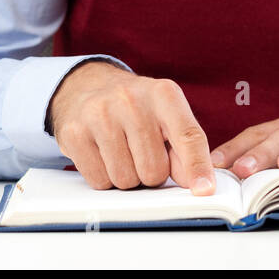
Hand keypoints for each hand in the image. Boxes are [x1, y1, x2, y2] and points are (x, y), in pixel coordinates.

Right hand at [46, 61, 216, 194]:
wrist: (88, 88)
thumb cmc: (136, 109)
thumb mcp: (167, 116)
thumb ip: (185, 148)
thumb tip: (196, 184)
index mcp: (163, 94)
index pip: (188, 136)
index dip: (198, 167)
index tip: (203, 190)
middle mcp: (131, 100)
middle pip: (154, 170)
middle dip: (151, 173)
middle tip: (141, 153)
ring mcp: (100, 115)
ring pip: (126, 180)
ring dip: (128, 177)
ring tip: (122, 152)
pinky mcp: (74, 133)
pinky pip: (100, 181)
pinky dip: (105, 177)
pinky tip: (103, 154)